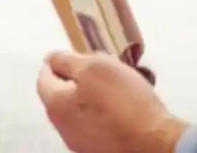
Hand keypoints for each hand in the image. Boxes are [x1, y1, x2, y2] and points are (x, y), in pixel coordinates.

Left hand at [37, 51, 187, 152]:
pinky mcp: (100, 149)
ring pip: (81, 110)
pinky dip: (106, 112)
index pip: (44, 76)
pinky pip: (97, 123)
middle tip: (104, 68)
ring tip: (119, 86)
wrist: (152, 144)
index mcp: (55, 104)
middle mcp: (62, 127)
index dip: (60, 61)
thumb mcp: (95, 68)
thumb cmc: (123, 103)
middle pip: (63, 94)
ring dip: (95, 95)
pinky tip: (126, 107)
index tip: (80, 54)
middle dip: (80, 78)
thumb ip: (68, 61)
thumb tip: (51, 58)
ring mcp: (81, 142)